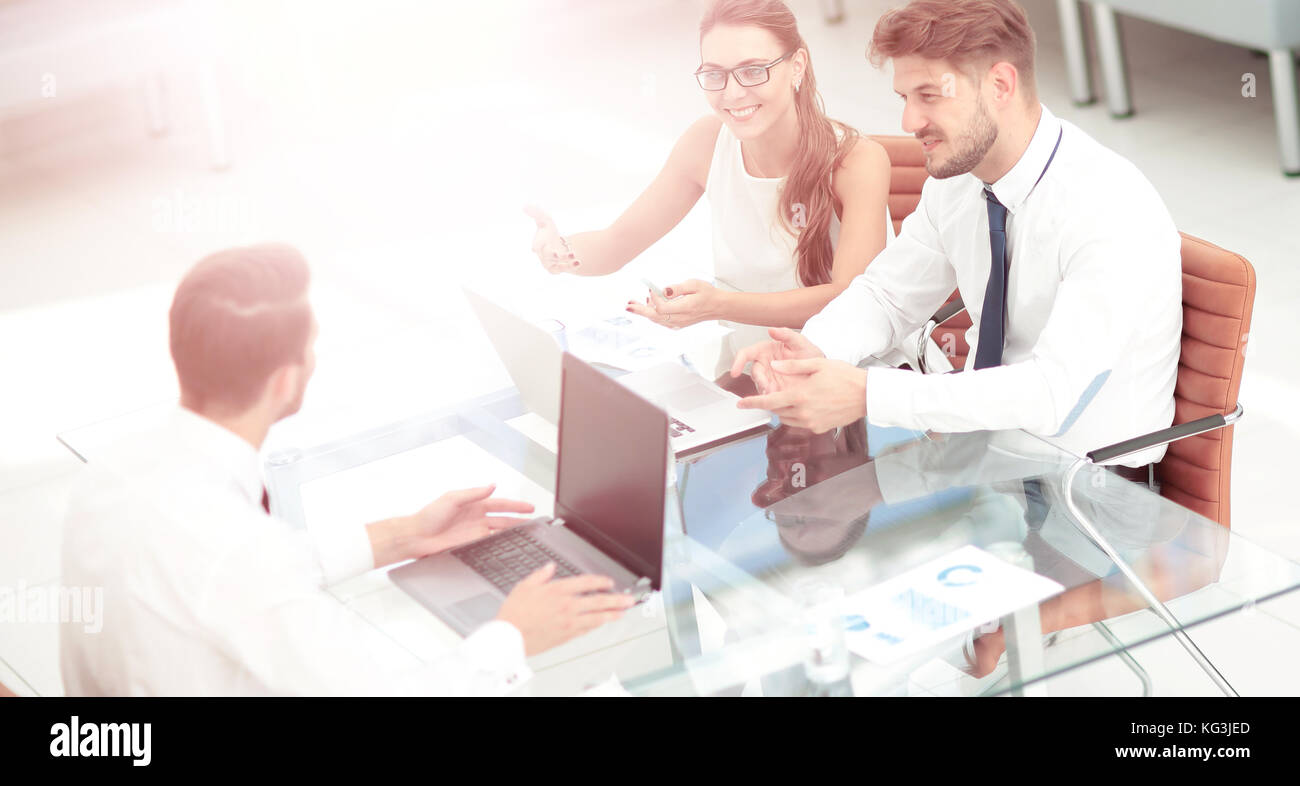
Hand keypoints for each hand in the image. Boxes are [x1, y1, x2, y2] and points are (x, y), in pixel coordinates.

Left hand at [406, 485, 534, 557]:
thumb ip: (473, 493)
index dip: (516, 505)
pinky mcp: (471, 545)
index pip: (500, 504)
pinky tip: (509, 544)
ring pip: (499, 532)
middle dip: (519, 519)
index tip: (529, 507)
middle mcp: (476, 518)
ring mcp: (474, 532)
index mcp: (473, 504)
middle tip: (534, 521)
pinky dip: (500, 544)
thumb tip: (491, 486)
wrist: (416, 536)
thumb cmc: (428, 516)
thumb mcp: (452, 499)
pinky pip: (490, 544)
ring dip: (513, 532)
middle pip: (504, 519)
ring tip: (527, 533)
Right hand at [495, 563, 636, 654]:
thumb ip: (540, 575)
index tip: (609, 582)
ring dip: (612, 614)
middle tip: (628, 599)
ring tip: (622, 612)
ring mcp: (568, 622)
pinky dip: (596, 626)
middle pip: (598, 601)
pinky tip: (602, 624)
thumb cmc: (514, 613)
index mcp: (557, 591)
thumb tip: (550, 567)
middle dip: (616, 600)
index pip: (586, 583)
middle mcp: (566, 606)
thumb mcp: (524, 586)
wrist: (509, 637)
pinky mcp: (566, 636)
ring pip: (596, 617)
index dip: (600, 582)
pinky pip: (586, 630)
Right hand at [525, 205, 578, 273]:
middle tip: (558, 253)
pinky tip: (579, 262)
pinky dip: (571, 267)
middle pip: (547, 257)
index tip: (536, 248)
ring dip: (564, 262)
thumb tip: (524, 206)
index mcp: (538, 244)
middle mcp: (544, 255)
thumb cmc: (548, 231)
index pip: (536, 246)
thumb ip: (536, 212)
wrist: (558, 244)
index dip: (537, 247)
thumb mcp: (545, 219)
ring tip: (573, 255)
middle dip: (552, 256)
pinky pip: (564, 270)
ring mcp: (551, 263)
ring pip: (556, 266)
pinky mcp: (560, 268)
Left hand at [625, 278, 718, 329]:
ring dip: (644, 312)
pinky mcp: (678, 324)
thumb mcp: (694, 284)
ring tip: (634, 303)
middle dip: (640, 310)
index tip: (651, 289)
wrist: (717, 307)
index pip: (662, 308)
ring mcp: (678, 323)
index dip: (654, 299)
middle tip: (628, 305)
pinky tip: (648, 306)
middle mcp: (680, 319)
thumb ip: (677, 288)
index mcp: (685, 308)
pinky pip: (661, 321)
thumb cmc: (707, 294)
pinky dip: (653, 314)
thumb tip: (662, 291)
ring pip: (657, 320)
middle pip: (655, 317)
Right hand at [729, 327, 824, 393]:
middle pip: (755, 374)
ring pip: (761, 387)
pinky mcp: (776, 391)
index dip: (738, 362)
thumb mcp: (800, 341)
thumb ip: (786, 334)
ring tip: (778, 394)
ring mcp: (769, 379)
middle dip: (760, 381)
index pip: (745, 354)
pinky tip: (781, 399)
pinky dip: (773, 399)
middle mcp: (765, 365)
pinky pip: (769, 396)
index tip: (735, 371)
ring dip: (767, 392)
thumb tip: (771, 330)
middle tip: (769, 387)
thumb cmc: (809, 354)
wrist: (822, 370)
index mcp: (764, 351)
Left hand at [737, 357, 866, 433]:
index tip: (741, 404)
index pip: (769, 402)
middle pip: (777, 411)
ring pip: (787, 419)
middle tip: (770, 394)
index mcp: (800, 396)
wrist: (866, 395)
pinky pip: (800, 424)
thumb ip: (793, 366)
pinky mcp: (819, 428)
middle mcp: (804, 413)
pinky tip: (803, 405)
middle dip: (771, 404)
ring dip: (782, 410)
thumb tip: (774, 366)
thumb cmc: (845, 377)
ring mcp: (812, 423)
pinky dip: (795, 416)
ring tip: (788, 398)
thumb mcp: (817, 364)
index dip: (752, 403)